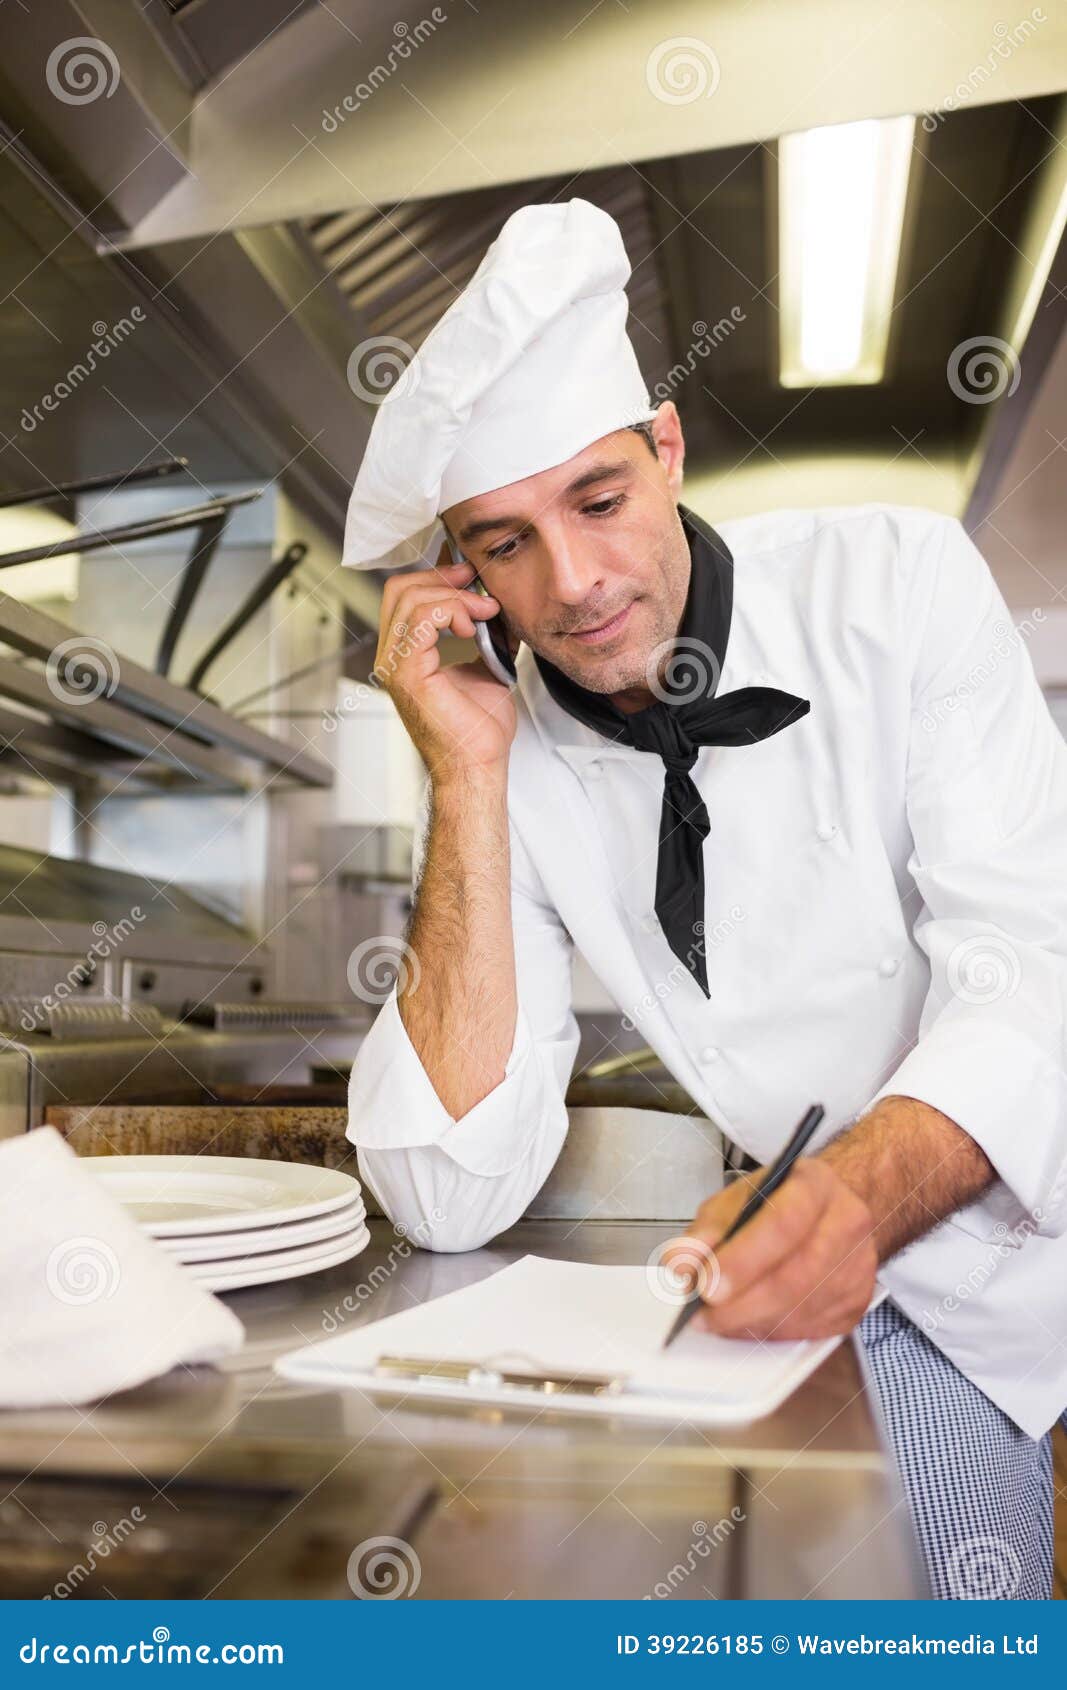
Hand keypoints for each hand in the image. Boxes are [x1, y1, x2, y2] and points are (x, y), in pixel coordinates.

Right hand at [375, 540, 516, 781]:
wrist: (478, 765)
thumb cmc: (479, 730)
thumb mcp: (488, 666)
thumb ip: (487, 635)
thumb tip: (501, 606)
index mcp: (405, 654)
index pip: (404, 594)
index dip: (437, 576)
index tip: (472, 577)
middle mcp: (392, 657)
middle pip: (400, 587)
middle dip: (443, 577)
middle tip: (477, 584)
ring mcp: (395, 665)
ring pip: (409, 597)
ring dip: (455, 596)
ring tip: (484, 612)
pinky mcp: (408, 673)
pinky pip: (420, 618)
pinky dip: (450, 610)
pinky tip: (472, 626)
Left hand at [665, 1157, 877, 1340]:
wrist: (827, 1208)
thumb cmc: (778, 1202)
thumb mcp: (736, 1199)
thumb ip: (707, 1230)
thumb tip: (681, 1262)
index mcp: (814, 1185)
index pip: (783, 1224)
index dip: (743, 1260)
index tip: (707, 1285)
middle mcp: (846, 1223)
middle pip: (797, 1276)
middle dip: (743, 1304)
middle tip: (704, 1315)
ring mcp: (858, 1266)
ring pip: (802, 1310)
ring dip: (752, 1323)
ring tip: (718, 1319)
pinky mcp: (856, 1302)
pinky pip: (810, 1330)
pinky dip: (771, 1331)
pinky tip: (749, 1321)